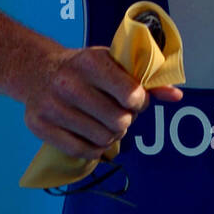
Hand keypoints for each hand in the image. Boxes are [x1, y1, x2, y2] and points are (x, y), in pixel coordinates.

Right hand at [23, 45, 181, 160]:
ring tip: (105, 123)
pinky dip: (94, 149)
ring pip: (103, 139)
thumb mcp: (113, 62)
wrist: (38, 70)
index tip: (135, 99)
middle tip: (119, 112)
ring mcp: (52, 107)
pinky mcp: (39, 126)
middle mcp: (69, 84)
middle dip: (126, 120)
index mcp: (91, 62)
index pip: (130, 95)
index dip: (140, 102)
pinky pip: (82, 152)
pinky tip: (93, 135)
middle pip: (119, 122)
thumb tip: (176, 96)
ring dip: (111, 135)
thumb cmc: (84, 68)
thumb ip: (146, 78)